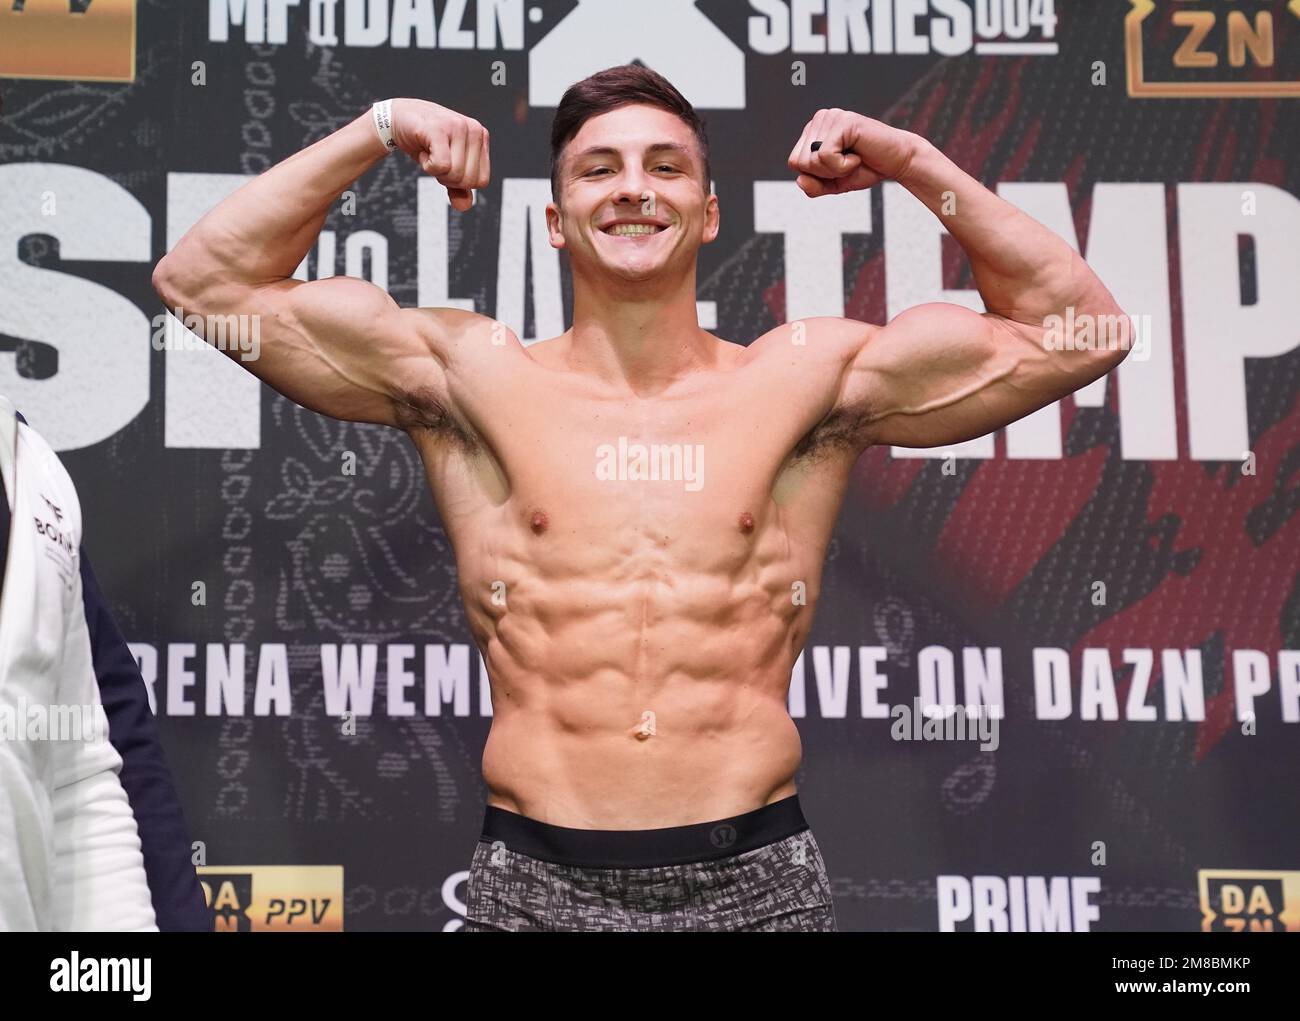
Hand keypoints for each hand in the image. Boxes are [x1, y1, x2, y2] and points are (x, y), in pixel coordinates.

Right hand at [390, 99, 489, 210]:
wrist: (398, 118)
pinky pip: (441, 166)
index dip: (461, 182)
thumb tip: (464, 206)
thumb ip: (458, 188)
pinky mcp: (439, 129)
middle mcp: (474, 129)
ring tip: (429, 152)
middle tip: (436, 159)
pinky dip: (428, 166)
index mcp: (481, 137)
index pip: (482, 181)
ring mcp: (457, 126)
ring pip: (455, 174)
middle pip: (468, 180)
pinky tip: (423, 150)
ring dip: (435, 171)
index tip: (447, 165)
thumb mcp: (446, 166)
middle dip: (448, 178)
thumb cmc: (424, 142)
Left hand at [787, 109, 920, 196]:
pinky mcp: (843, 122)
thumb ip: (814, 186)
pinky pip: (825, 155)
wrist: (897, 162)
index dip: (816, 174)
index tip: (838, 166)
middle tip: (848, 163)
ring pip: (812, 160)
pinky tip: (858, 155)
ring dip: (835, 169)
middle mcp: (820, 119)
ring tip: (853, 158)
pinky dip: (842, 166)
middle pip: (800, 162)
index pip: (794, 162)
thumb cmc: (867, 168)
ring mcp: (831, 117)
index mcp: (814, 131)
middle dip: (825, 173)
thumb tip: (800, 180)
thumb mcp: (834, 183)